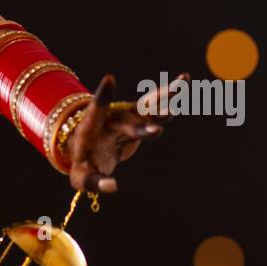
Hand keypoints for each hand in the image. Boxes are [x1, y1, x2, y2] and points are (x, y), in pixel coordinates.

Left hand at [67, 72, 186, 193]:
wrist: (88, 147)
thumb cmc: (83, 164)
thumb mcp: (82, 177)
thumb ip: (94, 182)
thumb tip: (113, 186)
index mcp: (91, 128)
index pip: (95, 111)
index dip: (103, 97)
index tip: (110, 79)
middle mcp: (111, 119)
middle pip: (127, 119)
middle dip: (142, 127)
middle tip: (157, 131)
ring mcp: (126, 117)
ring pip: (146, 107)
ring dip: (162, 100)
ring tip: (179, 89)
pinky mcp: (139, 118)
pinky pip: (156, 107)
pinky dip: (171, 95)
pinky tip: (185, 79)